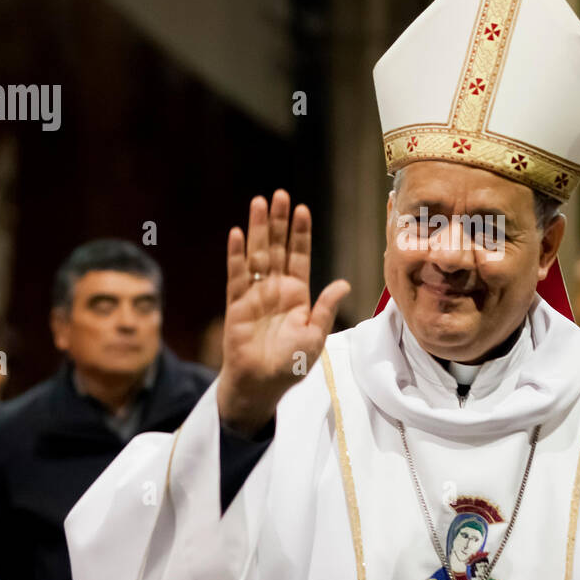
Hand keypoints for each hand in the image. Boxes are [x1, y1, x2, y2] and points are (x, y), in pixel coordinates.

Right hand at [217, 190, 350, 432]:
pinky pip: (237, 276)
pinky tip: (237, 234)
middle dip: (279, 222)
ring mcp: (255, 294)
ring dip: (258, 229)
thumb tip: (343, 283)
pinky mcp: (237, 304)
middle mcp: (275, 288)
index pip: (299, 256)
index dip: (300, 234)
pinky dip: (237, 255)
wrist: (261, 384)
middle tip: (280, 195)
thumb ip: (326, 309)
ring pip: (257, 255)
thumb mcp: (315, 336)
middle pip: (277, 248)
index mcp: (297, 294)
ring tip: (259, 203)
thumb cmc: (290, 364)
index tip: (302, 210)